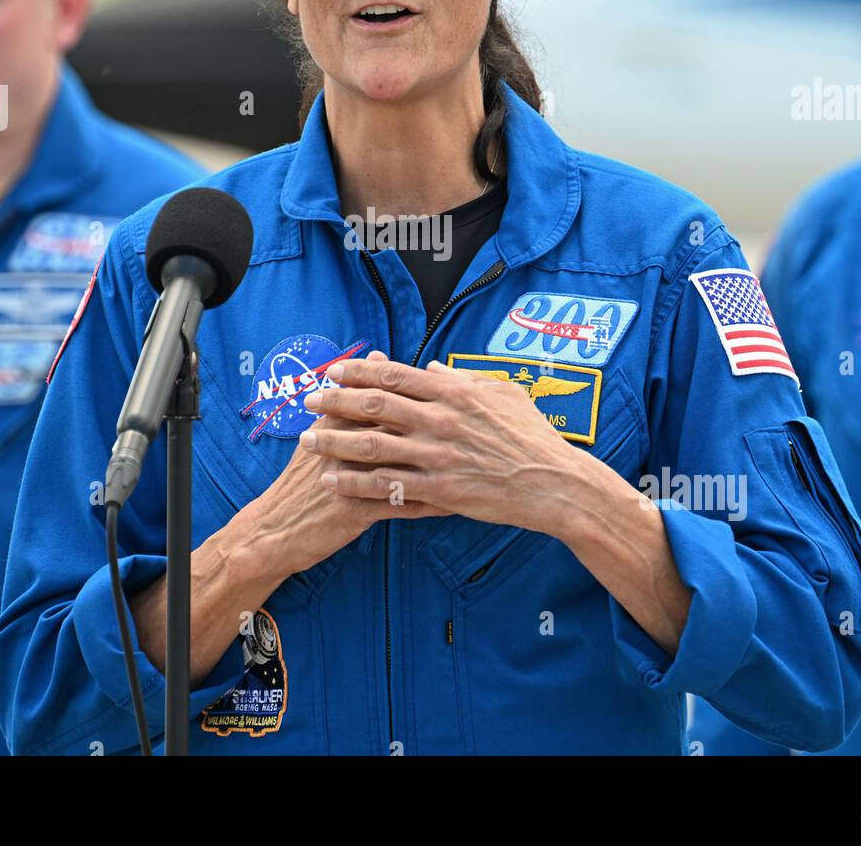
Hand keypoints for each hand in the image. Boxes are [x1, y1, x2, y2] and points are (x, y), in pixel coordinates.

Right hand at [243, 351, 451, 578]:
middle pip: (397, 427)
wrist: (277, 530)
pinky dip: (431, 504)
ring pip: (405, 466)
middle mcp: (345, 447)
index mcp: (335, 425)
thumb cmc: (301, 480)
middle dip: (434, 425)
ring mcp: (351, 479)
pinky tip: (456, 504)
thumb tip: (378, 359)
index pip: (378, 397)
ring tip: (472, 462)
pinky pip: (402, 506)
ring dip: (440, 465)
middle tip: (465, 420)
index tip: (442, 384)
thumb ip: (349, 400)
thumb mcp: (316, 434)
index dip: (412, 392)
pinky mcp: (357, 511)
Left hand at [299, 355, 586, 538]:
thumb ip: (466, 379)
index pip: (394, 374)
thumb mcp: (504, 393)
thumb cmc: (533, 435)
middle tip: (308, 400)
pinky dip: (354, 483)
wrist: (553, 483)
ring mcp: (438, 456)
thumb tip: (435, 369)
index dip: (358, 372)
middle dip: (334, 402)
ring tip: (306, 440)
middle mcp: (440, 420)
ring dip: (334, 441)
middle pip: (373, 405)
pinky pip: (386, 486)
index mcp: (454, 392)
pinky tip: (332, 481)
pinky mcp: (439, 491)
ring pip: (372, 445)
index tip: (333, 371)